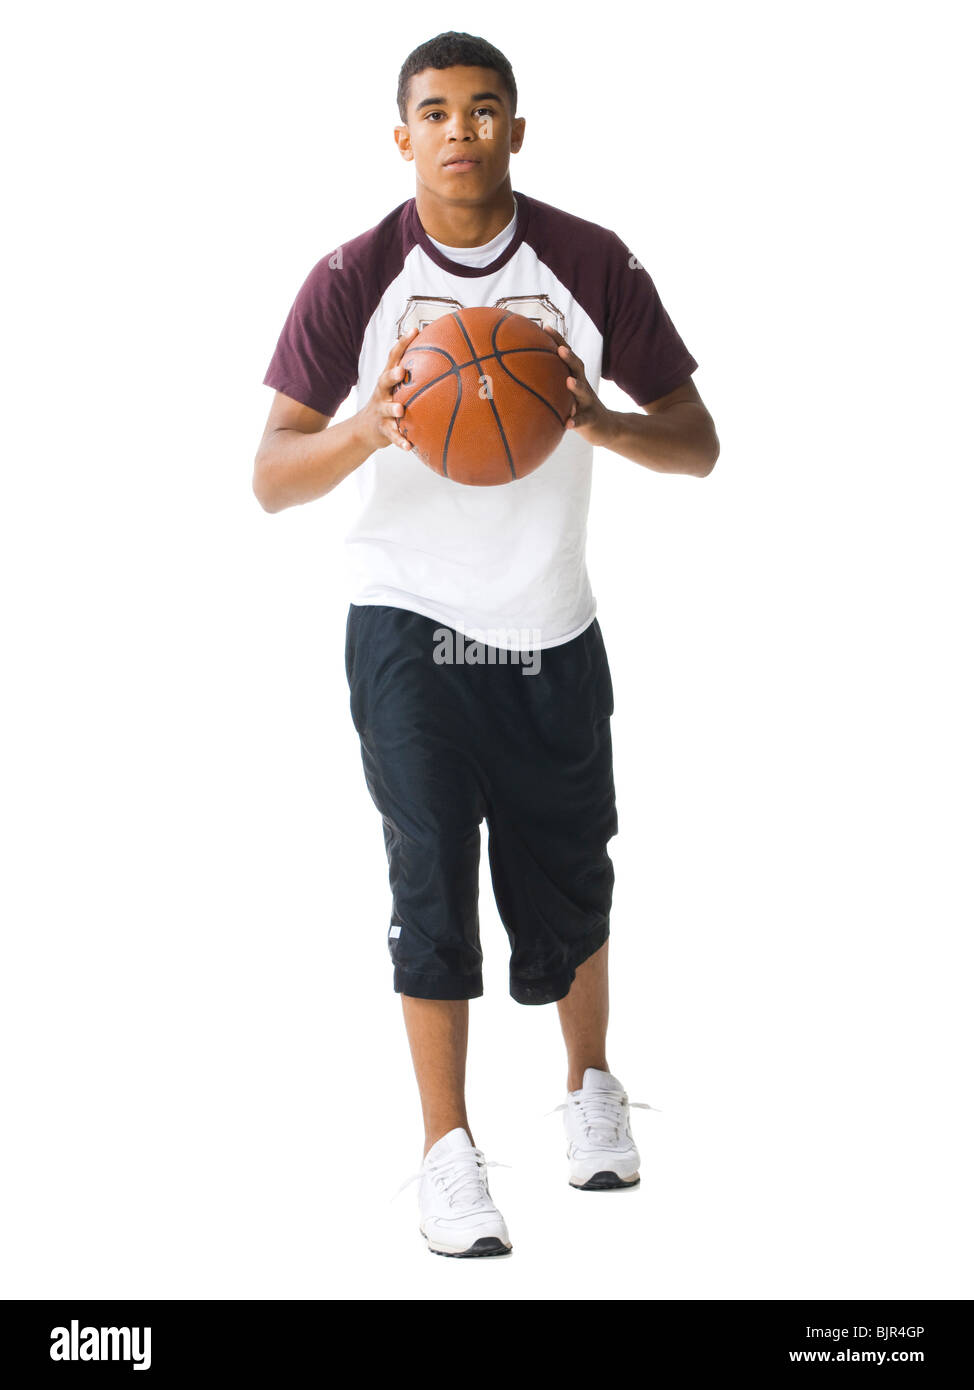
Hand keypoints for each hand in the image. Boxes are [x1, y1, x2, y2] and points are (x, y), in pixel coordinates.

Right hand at [357, 328, 419, 452]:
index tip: (415, 330)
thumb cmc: (388, 404)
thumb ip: (416, 378)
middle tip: (401, 371)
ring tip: (400, 410)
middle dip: (391, 375)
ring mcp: (380, 411)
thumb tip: (448, 364)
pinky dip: (400, 440)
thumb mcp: (398, 389)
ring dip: (392, 409)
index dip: (402, 343)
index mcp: (388, 380)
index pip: (393, 357)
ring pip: (385, 409)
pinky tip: (409, 446)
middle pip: (384, 380)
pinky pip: (392, 435)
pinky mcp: (382, 429)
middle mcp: (382, 393)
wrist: (364, 430)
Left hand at [544, 326, 617, 447]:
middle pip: (578, 368)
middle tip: (560, 350)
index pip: (567, 356)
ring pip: (583, 392)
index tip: (545, 328)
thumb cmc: (579, 406)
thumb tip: (521, 372)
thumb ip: (551, 381)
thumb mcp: (566, 392)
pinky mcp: (591, 419)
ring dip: (577, 386)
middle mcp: (583, 385)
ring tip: (568, 381)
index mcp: (576, 376)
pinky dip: (576, 421)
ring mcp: (588, 402)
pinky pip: (583, 420)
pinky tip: (568, 423)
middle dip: (570, 358)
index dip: (558, 341)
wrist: (605, 426)